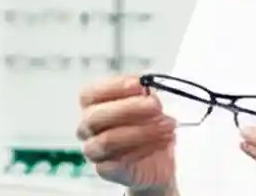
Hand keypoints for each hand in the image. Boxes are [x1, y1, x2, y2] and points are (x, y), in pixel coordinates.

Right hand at [77, 75, 177, 190]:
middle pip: (96, 117)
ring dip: (141, 131)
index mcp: (93, 106)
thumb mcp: (150, 103)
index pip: (90, 94)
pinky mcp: (105, 170)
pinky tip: (161, 143)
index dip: (113, 87)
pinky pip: (116, 162)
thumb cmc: (150, 124)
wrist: (161, 159)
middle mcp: (88, 128)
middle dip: (129, 108)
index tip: (139, 84)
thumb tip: (148, 87)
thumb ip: (144, 94)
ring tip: (167, 126)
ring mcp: (94, 151)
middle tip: (156, 105)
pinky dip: (142, 150)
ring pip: (107, 140)